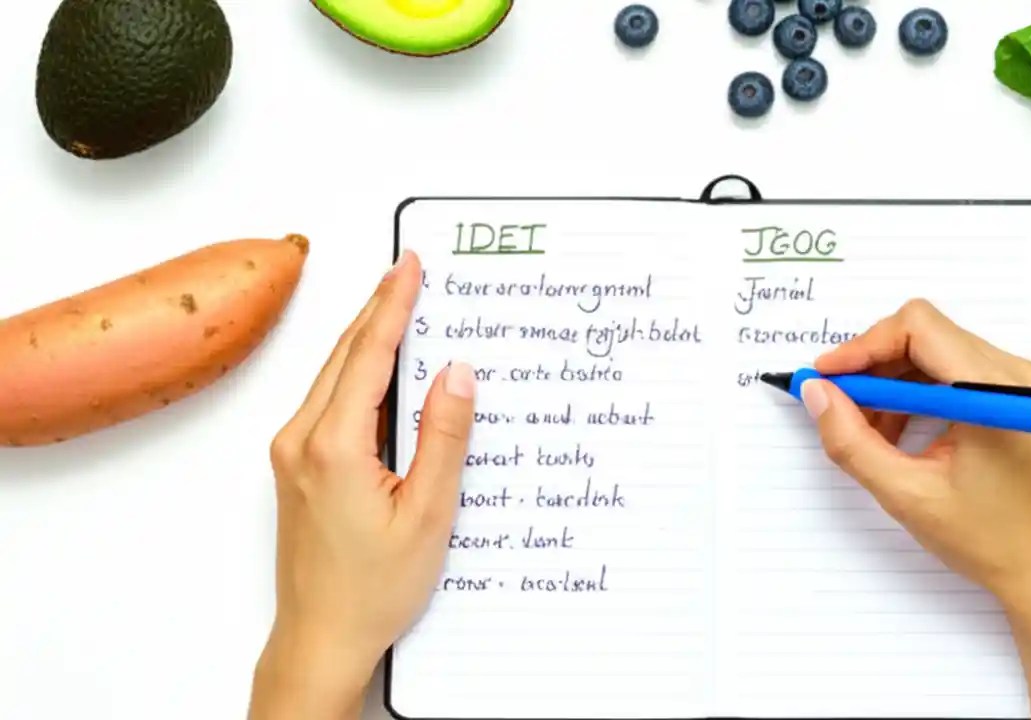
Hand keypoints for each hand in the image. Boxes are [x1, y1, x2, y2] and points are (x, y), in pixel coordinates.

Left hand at [249, 251, 476, 719]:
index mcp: (333, 447)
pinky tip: (380, 369)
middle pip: (344, 355)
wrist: (321, 638)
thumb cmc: (371, 590)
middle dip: (379, 309)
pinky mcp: (295, 466)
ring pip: (333, 375)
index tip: (411, 267)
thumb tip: (457, 373)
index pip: (368, 355)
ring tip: (402, 308)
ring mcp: (291, 452)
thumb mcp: (427, 513)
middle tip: (411, 273)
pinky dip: (356, 373)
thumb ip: (443, 437)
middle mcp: (301, 440)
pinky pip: (328, 401)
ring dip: (367, 339)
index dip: (394, 305)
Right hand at [803, 299, 1030, 719]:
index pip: (920, 328)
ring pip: (937, 354)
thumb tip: (818, 395)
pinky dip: (918, 396)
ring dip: (894, 385)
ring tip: (872, 434)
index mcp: (998, 393)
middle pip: (927, 336)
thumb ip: (852, 442)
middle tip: (840, 406)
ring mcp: (1022, 386)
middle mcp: (1018, 377)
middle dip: (874, 367)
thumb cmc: (994, 542)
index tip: (829, 376)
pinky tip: (900, 437)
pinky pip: (956, 375)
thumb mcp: (908, 495)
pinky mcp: (1017, 400)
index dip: (865, 345)